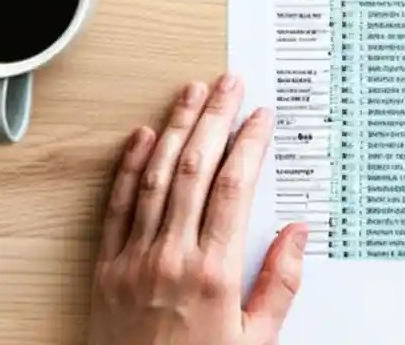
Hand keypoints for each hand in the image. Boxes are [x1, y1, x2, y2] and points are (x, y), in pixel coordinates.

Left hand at [89, 74, 307, 344]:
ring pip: (155, 177)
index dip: (248, 143)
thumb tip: (298, 235)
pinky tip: (139, 137)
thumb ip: (280, 285)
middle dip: (214, 118)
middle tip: (228, 85)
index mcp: (213, 273)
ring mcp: (133, 260)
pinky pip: (116, 206)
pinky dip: (128, 167)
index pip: (233, 187)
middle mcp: (170, 258)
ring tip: (189, 94)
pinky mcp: (106, 270)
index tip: (260, 118)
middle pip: (194, 168)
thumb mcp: (257, 341)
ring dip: (173, 129)